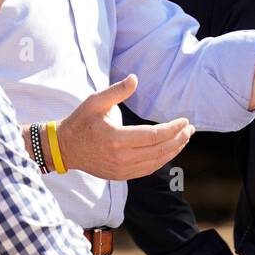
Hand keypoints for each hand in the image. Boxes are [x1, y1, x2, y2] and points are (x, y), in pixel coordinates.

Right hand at [56, 74, 195, 180]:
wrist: (65, 148)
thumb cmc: (80, 122)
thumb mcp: (95, 101)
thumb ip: (117, 91)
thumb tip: (135, 79)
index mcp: (116, 138)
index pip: (154, 136)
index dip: (173, 129)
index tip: (185, 121)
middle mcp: (121, 157)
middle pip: (159, 150)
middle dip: (179, 139)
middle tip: (190, 129)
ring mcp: (121, 169)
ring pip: (156, 162)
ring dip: (174, 150)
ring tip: (185, 138)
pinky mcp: (121, 175)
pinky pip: (148, 169)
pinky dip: (162, 160)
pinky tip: (170, 150)